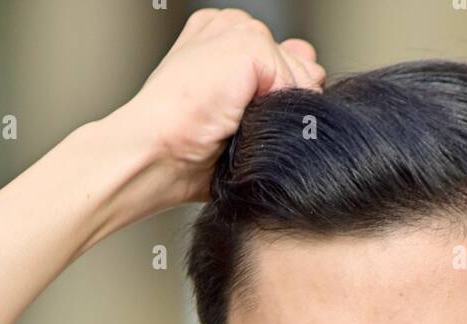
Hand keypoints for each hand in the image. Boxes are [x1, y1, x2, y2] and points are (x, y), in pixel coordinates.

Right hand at [105, 7, 325, 214]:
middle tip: (234, 126)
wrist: (153, 154)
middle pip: (297, 68)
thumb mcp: (237, 121)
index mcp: (219, 41)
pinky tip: (235, 117)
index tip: (240, 121)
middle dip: (282, 106)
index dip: (277, 100)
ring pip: (298, 77)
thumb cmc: (180, 151)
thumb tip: (313, 71)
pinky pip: (292, 84)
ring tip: (231, 124)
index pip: (281, 62)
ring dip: (276, 114)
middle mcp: (228, 27)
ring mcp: (236, 30)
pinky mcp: (247, 44)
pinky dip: (272, 112)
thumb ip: (275, 91)